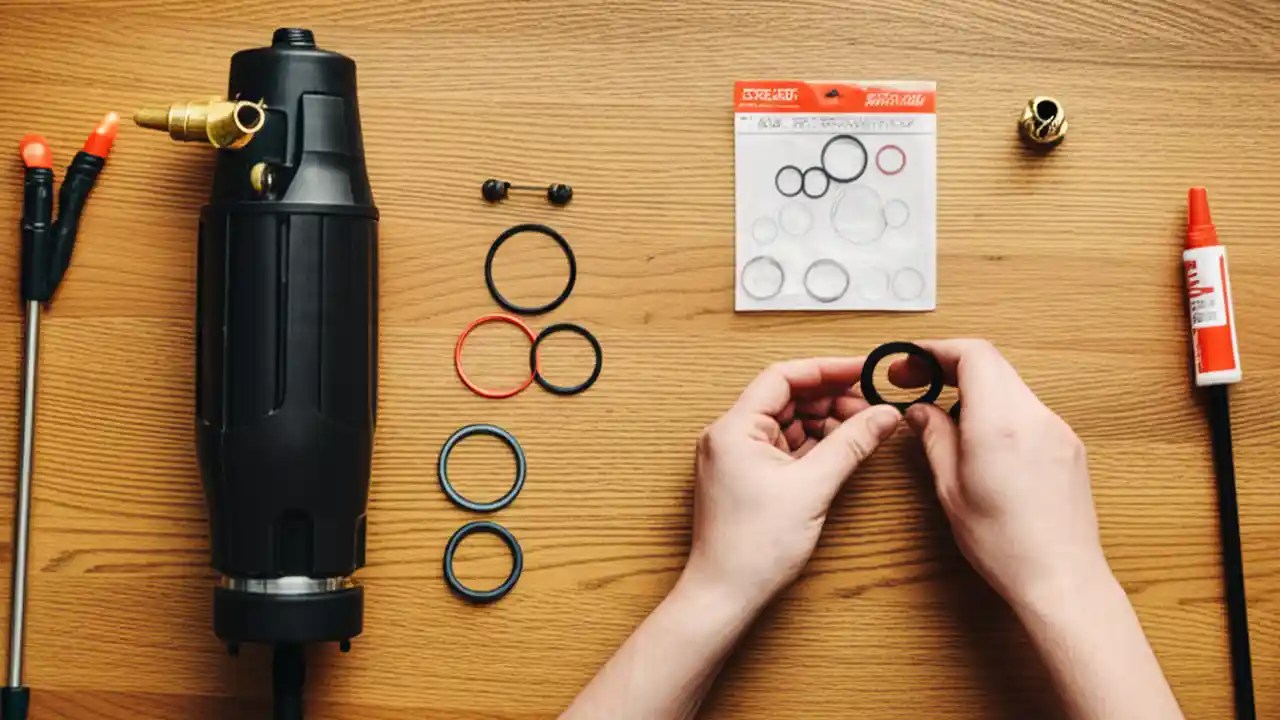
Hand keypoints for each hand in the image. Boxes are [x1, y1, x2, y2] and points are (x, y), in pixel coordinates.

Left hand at [686, 358, 901, 606]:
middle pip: (786, 397)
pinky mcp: (746, 476)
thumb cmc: (753, 547)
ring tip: (861, 430)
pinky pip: (784, 446)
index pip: (783, 377)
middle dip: (831, 398)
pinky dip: (813, 444)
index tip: (864, 369)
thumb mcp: (813, 487)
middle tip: (870, 409)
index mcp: (733, 428)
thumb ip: (851, 444)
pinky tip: (841, 449)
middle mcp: (729, 435)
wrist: (725, 594)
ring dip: (824, 421)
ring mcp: (736, 456)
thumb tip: (883, 414)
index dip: (827, 369)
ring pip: (788, 422)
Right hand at [893, 340, 1112, 613]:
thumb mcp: (951, 489)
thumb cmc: (1004, 544)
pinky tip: (978, 435)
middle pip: (991, 362)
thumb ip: (934, 438)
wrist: (1061, 577)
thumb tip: (919, 410)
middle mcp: (1034, 416)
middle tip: (914, 382)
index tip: (906, 365)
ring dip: (973, 386)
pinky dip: (997, 407)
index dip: (933, 350)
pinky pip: (1027, 408)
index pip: (972, 354)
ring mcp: (1057, 428)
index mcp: (999, 423)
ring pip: (1009, 383)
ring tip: (943, 413)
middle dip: (948, 364)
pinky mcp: (1068, 444)